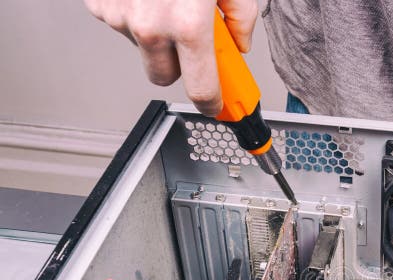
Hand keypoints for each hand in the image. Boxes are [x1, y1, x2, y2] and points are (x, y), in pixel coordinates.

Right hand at [84, 0, 257, 115]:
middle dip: (180, 64)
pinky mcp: (98, 2)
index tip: (217, 105)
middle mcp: (150, 27)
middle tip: (192, 41)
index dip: (212, 102)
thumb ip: (242, 17)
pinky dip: (135, 11)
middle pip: (164, 77)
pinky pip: (120, 21)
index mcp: (187, 26)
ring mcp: (119, 15)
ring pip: (141, 47)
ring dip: (156, 33)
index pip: (201, 90)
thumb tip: (238, 43)